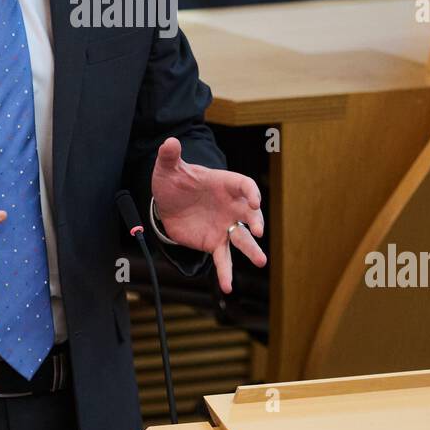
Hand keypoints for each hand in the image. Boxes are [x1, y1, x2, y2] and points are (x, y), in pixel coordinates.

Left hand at [151, 137, 266, 293]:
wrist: (168, 203)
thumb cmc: (175, 181)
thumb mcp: (168, 168)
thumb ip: (170, 156)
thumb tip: (169, 142)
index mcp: (225, 184)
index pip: (243, 185)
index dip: (250, 192)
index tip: (253, 201)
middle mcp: (231, 206)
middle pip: (250, 214)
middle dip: (256, 221)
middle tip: (258, 230)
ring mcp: (225, 226)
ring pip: (242, 239)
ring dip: (252, 249)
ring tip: (261, 260)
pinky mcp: (214, 243)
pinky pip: (223, 259)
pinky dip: (225, 273)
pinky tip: (228, 287)